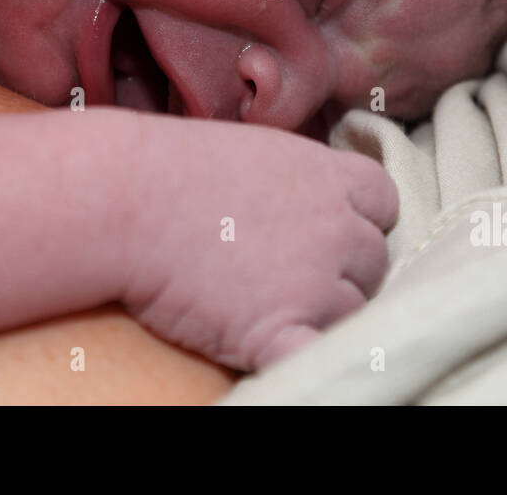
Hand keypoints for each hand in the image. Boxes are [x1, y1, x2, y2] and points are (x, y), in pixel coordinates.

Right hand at [120, 115, 396, 371]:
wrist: (123, 198)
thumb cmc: (169, 165)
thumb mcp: (248, 149)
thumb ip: (288, 176)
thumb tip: (290, 197)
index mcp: (326, 177)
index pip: (383, 202)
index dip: (359, 218)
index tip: (326, 228)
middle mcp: (334, 228)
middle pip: (373, 261)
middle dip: (342, 270)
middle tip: (288, 271)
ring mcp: (311, 284)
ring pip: (352, 313)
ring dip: (321, 314)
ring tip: (267, 304)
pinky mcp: (277, 332)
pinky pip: (318, 357)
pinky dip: (303, 357)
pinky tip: (274, 347)